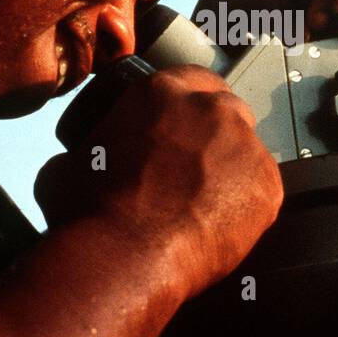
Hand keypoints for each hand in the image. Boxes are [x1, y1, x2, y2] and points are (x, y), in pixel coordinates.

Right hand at [34, 65, 282, 298]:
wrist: (124, 256)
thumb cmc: (92, 213)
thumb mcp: (69, 162)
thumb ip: (90, 148)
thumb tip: (78, 161)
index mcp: (163, 91)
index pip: (193, 81)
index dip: (189, 108)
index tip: (184, 129)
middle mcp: (211, 109)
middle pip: (227, 113)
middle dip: (214, 138)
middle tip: (192, 172)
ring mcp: (245, 146)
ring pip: (247, 152)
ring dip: (230, 172)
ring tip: (201, 207)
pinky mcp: (268, 186)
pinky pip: (264, 190)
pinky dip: (247, 207)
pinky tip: (217, 226)